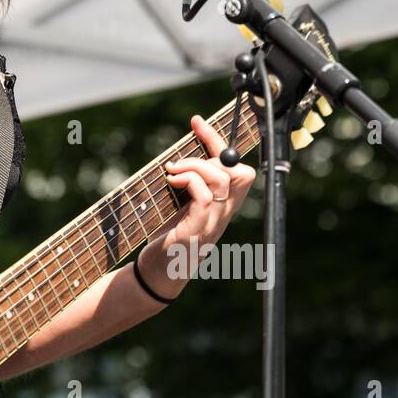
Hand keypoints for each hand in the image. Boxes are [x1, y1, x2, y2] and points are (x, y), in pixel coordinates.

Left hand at [158, 114, 255, 251]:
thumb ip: (185, 186)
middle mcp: (223, 214)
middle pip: (240, 173)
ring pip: (224, 181)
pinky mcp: (197, 232)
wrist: (157, 275)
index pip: (233, 167)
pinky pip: (205, 199)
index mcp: (221, 206)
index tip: (197, 122)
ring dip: (196, 166)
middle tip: (181, 160)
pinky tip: (172, 181)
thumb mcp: (178, 206)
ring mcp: (212, 223)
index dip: (217, 141)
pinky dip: (190, 182)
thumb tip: (176, 159)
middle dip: (212, 153)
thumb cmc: (166, 240)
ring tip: (173, 170)